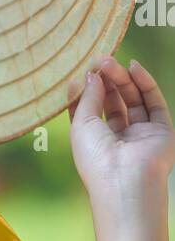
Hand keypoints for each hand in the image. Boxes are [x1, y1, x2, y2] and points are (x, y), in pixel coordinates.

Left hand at [66, 54, 174, 193]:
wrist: (125, 180)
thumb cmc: (95, 157)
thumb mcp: (81, 124)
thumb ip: (87, 97)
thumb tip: (91, 75)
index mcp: (95, 142)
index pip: (90, 111)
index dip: (87, 91)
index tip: (82, 71)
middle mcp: (119, 138)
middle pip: (113, 102)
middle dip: (106, 81)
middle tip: (100, 60)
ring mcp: (141, 134)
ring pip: (133, 99)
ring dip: (122, 78)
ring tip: (111, 61)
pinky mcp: (161, 130)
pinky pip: (153, 102)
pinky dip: (144, 83)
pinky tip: (134, 67)